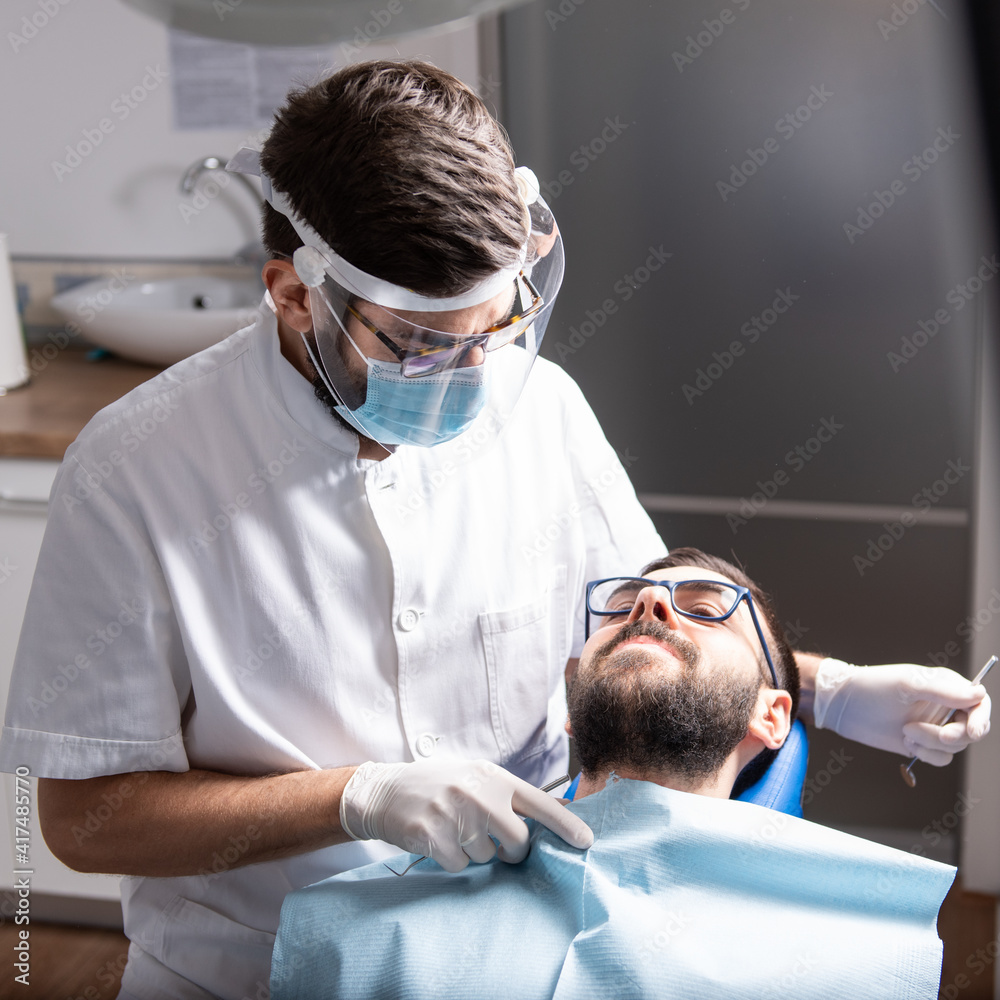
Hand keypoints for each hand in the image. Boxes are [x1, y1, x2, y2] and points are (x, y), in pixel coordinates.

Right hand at [340, 758, 593, 871]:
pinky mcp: (433, 836)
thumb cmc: (436, 785)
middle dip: (511, 851)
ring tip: (454, 830)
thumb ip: (505, 795)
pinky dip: (452, 860)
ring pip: (487, 857)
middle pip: (518, 841)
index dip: (566, 825)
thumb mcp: (473, 777)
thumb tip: (545, 823)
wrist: (384, 791)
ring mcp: (455, 815)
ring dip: (475, 852)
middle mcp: (477, 793)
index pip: (540, 803)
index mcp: (492, 777)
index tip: (587, 842)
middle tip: (494, 842)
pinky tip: (438, 840)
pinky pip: (460, 866)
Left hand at [813, 658, 991, 764]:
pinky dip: (927, 754)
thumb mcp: (907, 684)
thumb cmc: (872, 686)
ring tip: (906, 732)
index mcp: (946, 685)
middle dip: (953, 736)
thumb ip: (943, 690)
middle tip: (927, 733)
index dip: (981, 718)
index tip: (971, 731)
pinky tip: (905, 743)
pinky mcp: (923, 743)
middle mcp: (945, 705)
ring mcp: (934, 725)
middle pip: (972, 729)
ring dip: (933, 744)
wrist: (844, 706)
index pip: (979, 702)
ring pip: (956, 746)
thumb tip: (979, 694)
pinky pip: (941, 758)